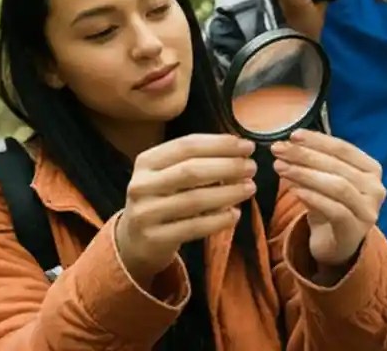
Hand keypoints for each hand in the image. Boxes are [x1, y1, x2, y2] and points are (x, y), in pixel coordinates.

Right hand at [115, 134, 256, 285]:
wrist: (134, 242)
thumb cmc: (162, 200)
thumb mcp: (168, 175)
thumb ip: (196, 162)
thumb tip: (240, 151)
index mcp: (146, 161)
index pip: (186, 146)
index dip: (219, 144)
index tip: (246, 146)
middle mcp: (142, 184)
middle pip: (191, 171)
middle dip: (227, 167)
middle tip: (252, 168)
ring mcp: (146, 213)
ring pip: (194, 200)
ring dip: (228, 193)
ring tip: (250, 188)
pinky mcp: (155, 238)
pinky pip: (194, 227)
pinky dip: (218, 219)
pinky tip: (236, 214)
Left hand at [271, 130, 385, 278]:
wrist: (337, 245)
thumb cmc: (331, 206)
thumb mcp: (325, 180)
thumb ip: (315, 162)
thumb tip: (289, 143)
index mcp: (371, 169)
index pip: (343, 148)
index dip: (317, 140)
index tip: (293, 135)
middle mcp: (376, 188)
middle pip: (337, 166)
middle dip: (305, 155)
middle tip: (279, 151)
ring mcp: (368, 211)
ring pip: (337, 186)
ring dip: (305, 174)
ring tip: (280, 168)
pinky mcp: (355, 230)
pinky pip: (334, 210)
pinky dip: (313, 198)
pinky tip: (294, 190)